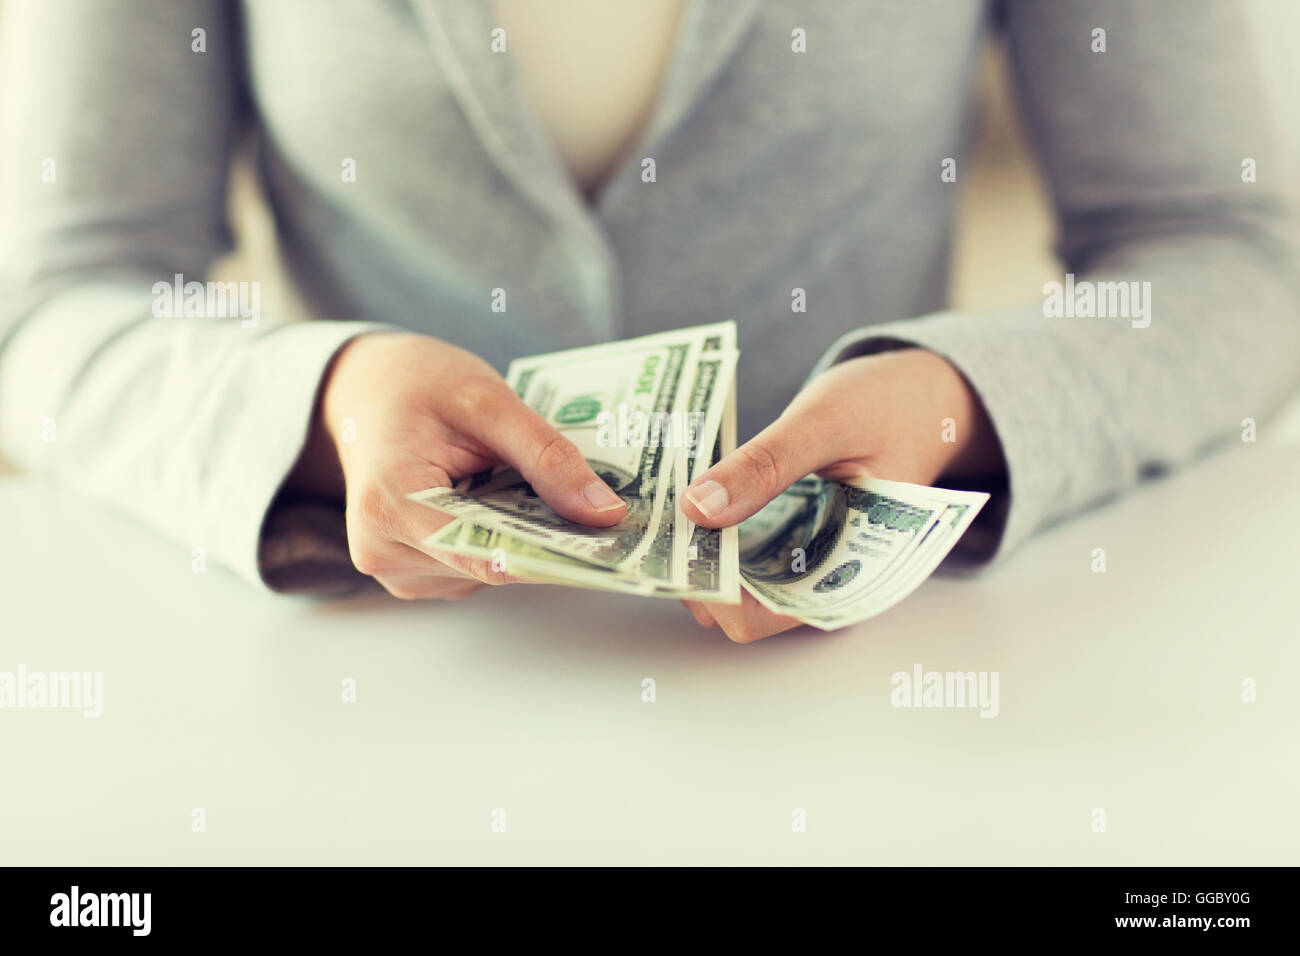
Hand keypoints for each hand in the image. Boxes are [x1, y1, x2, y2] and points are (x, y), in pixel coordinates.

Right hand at [289, 332, 627, 599]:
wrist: (368, 389)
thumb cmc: (418, 385)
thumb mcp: (489, 402)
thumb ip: (548, 456)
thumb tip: (605, 513)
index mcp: (390, 502)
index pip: (489, 555)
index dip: (557, 552)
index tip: (613, 541)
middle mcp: (382, 549)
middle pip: (492, 566)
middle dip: (546, 538)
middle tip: (594, 504)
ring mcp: (394, 568)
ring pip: (489, 571)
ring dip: (522, 536)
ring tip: (529, 485)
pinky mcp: (412, 572)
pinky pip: (475, 567)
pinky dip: (502, 537)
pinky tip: (503, 499)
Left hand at [680, 348, 1002, 641]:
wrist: (926, 395)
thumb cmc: (890, 406)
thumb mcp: (826, 422)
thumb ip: (766, 465)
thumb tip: (698, 508)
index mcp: (854, 572)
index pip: (762, 616)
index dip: (711, 592)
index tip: (670, 548)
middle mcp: (828, 583)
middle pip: (739, 608)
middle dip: (694, 574)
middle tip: (654, 523)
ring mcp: (809, 565)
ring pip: (734, 586)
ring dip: (697, 556)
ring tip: (663, 511)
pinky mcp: (794, 543)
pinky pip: (742, 556)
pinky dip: (713, 536)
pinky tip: (688, 503)